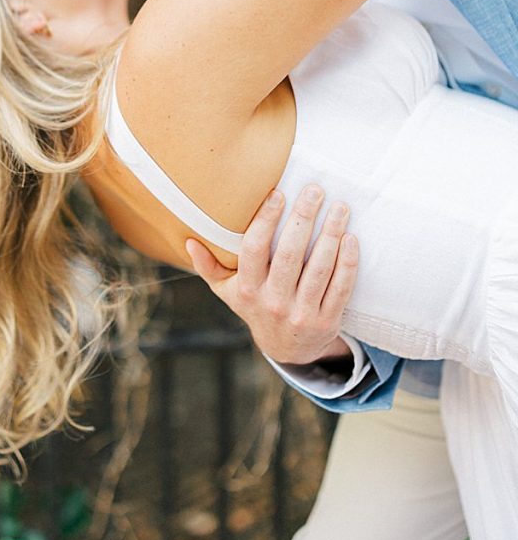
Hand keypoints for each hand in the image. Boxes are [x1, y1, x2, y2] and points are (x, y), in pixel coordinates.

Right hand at [186, 185, 357, 365]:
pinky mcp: (327, 321)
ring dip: (331, 234)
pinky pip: (341, 287)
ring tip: (339, 207)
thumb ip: (208, 266)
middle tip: (314, 190)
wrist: (287, 349)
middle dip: (304, 218)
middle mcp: (273, 301)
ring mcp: (301, 313)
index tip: (278, 194)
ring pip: (319, 269)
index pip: (254, 249)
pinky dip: (348, 262)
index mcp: (247, 289)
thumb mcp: (226, 291)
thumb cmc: (255, 307)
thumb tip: (188, 242)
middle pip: (290, 255)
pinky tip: (350, 238)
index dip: (266, 221)